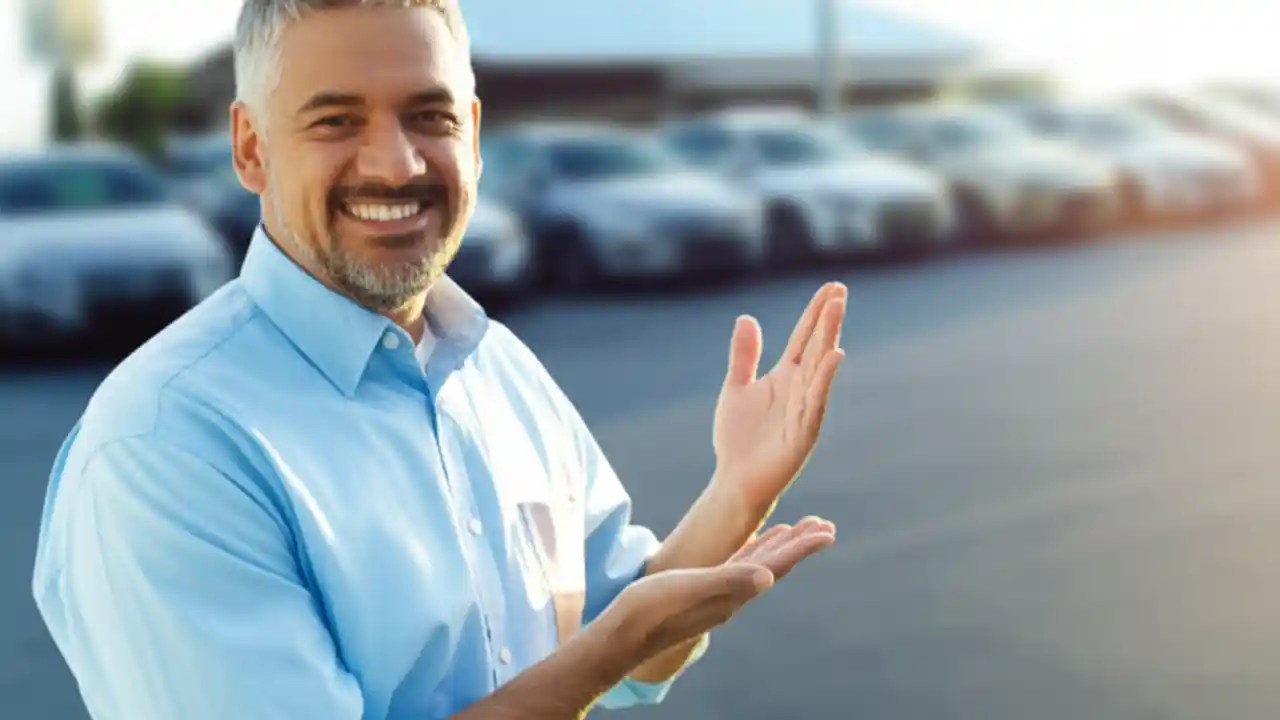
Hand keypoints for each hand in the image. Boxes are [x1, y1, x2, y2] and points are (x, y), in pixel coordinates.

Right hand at [602, 517, 836, 662]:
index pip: (777, 565)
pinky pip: (736, 566)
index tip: (827, 532)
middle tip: (824, 525)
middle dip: (800, 544)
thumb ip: (729, 581)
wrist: (623, 634)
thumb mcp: (690, 589)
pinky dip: (751, 552)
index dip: (803, 547)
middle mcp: (732, 595)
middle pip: (775, 564)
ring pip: (758, 564)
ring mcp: (717, 594)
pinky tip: (753, 546)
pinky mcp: (701, 590)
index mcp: (734, 592)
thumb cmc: (652, 609)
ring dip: (780, 546)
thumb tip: (770, 577)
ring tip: (798, 530)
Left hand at [713, 282, 847, 515]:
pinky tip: (836, 356)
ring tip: (837, 309)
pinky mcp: (804, 431)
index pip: (805, 337)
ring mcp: (805, 408)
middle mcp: (800, 388)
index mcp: (786, 376)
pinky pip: (817, 401)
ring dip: (830, 338)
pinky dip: (825, 378)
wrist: (735, 480)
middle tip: (840, 290)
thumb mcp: (737, 387)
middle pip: (817, 346)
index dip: (816, 312)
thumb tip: (747, 318)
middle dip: (828, 318)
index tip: (831, 286)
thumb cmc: (738, 438)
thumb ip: (744, 355)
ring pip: (821, 367)